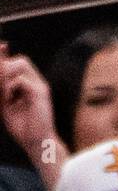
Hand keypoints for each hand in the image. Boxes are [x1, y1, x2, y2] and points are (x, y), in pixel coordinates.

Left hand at [0, 44, 58, 162]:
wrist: (36, 143)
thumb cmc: (22, 127)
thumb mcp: (5, 104)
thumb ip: (2, 88)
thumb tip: (1, 69)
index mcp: (30, 85)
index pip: (18, 62)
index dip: (6, 56)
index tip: (2, 47)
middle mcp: (37, 83)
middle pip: (20, 60)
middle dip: (5, 68)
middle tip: (3, 92)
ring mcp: (40, 86)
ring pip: (20, 65)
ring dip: (6, 77)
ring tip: (5, 95)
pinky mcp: (41, 93)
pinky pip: (20, 80)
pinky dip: (10, 88)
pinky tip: (9, 100)